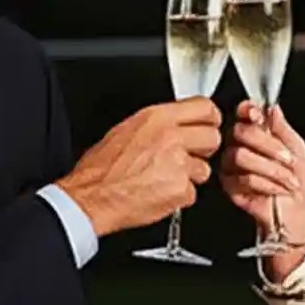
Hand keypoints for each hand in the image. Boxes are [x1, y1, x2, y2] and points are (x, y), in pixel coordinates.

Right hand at [56, 97, 221, 236]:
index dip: (210, 118)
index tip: (209, 124)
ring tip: (165, 177)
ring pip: (205, 169)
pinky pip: (192, 192)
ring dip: (190, 176)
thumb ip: (159, 124)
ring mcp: (178, 165)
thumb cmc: (102, 168)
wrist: (91, 197)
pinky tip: (160, 192)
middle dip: (204, 148)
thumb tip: (178, 122)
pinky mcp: (180, 190)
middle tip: (190, 155)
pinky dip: (179, 196)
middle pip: (213, 137)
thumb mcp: (127, 129)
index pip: (205, 107)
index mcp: (158, 118)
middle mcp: (171, 138)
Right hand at [219, 101, 304, 278]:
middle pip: (239, 131)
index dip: (247, 111)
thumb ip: (283, 128)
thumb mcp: (298, 150)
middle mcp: (242, 147)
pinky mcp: (231, 187)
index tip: (257, 114)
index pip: (243, 114)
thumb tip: (273, 108)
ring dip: (271, 168)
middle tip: (287, 158)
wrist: (297, 216)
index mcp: (258, 135)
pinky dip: (265, 184)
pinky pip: (243, 178)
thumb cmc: (299, 186)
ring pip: (240, 155)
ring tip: (287, 179)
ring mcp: (233, 167)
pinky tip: (276, 190)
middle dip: (268, 144)